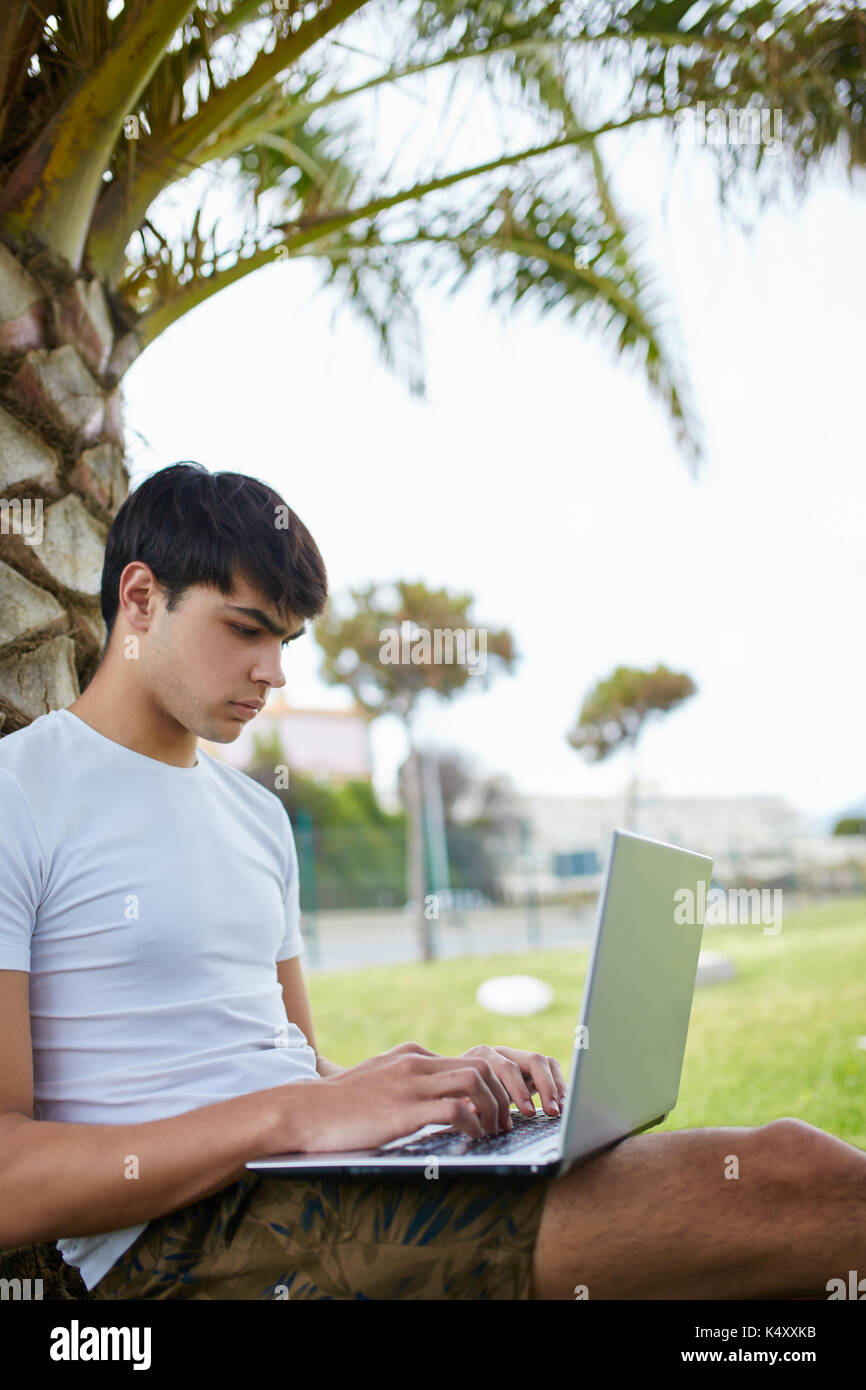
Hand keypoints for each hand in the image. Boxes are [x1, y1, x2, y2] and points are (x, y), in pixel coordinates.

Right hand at [288, 1045, 512, 1152]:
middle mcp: (415, 1063)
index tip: (495, 1109)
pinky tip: (471, 1138)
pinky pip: (455, 1109)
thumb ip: (404, 1081)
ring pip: (475, 1081)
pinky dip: (472, 1123)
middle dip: (501, 1095)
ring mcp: (410, 1084)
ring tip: (494, 1132)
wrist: (302, 1112)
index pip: (467, 1060)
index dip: (490, 1086)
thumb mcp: (377, 1080)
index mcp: (411, 1055)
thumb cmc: (337, 1104)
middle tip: (505, 1123)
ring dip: (493, 1108)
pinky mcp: (404, 1110)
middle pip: (481, 1066)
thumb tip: (430, 1099)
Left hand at [459, 1045, 566, 1118]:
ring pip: (544, 1062)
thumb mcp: (456, 1103)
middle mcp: (502, 1053)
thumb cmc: (454, 1099)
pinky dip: (558, 1087)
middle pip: (532, 1060)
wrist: (453, 1088)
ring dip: (555, 1087)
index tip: (529, 1112)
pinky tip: (562, 1106)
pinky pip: (550, 1070)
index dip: (519, 1090)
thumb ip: (466, 1106)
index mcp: (483, 1058)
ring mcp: (517, 1058)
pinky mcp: (528, 1068)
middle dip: (544, 1087)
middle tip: (551, 1111)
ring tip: (560, 1111)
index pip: (507, 1068)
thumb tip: (475, 1111)